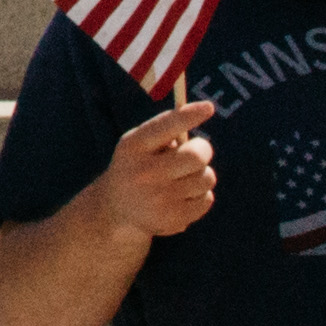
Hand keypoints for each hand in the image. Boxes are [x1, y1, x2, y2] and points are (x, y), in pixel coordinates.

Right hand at [94, 97, 221, 238]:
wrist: (117, 211)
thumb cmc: (135, 168)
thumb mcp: (137, 146)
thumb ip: (162, 133)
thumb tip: (198, 118)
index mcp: (133, 147)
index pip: (165, 126)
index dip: (188, 116)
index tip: (208, 107)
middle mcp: (144, 172)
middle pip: (196, 156)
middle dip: (204, 150)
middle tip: (199, 151)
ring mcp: (160, 197)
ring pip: (207, 178)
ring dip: (202, 175)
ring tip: (185, 178)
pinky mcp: (174, 218)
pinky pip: (207, 199)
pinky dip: (201, 195)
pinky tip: (183, 197)